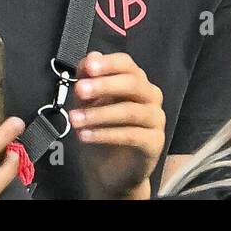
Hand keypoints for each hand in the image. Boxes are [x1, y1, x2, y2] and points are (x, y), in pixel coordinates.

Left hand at [69, 52, 164, 199]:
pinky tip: (85, 136)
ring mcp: (155, 120)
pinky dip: (106, 134)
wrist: (110, 171)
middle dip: (104, 85)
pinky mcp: (154, 143)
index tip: (88, 66)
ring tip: (74, 119)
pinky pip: (131, 136)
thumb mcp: (88, 103)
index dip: (108, 63)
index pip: (127, 64)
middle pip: (133, 84)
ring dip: (99, 114)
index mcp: (136, 81)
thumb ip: (88, 81)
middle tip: (80, 90)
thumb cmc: (101, 130)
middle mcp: (151, 96)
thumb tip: (89, 59)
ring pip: (131, 111)